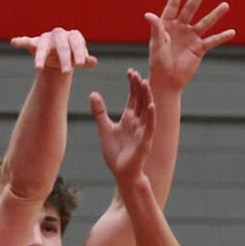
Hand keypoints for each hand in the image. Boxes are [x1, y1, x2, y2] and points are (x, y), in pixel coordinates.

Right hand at [9, 27, 97, 71]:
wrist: (58, 58)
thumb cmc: (72, 57)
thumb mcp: (79, 59)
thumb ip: (85, 60)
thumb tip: (94, 61)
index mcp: (73, 36)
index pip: (77, 41)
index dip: (79, 52)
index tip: (81, 65)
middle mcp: (59, 35)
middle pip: (62, 45)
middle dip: (64, 58)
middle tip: (67, 72)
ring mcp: (46, 38)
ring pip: (43, 46)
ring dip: (41, 57)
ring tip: (38, 68)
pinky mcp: (34, 43)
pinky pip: (27, 41)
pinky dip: (21, 41)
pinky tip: (14, 42)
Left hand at [90, 69, 156, 190]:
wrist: (122, 173)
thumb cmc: (115, 153)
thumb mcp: (104, 129)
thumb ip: (100, 112)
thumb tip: (93, 93)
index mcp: (129, 119)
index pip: (133, 97)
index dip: (132, 85)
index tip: (130, 72)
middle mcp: (138, 122)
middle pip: (140, 100)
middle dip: (139, 87)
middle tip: (136, 73)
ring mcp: (143, 131)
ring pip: (147, 110)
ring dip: (147, 97)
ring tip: (145, 83)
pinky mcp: (145, 142)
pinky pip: (150, 127)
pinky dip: (151, 116)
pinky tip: (151, 106)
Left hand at [146, 0, 235, 91]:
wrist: (167, 80)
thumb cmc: (158, 62)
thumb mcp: (157, 44)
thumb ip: (156, 29)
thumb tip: (149, 14)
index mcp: (167, 25)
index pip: (173, 6)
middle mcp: (180, 28)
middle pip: (190, 10)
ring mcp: (191, 37)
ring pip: (205, 23)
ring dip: (215, 14)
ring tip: (225, 5)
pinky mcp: (199, 49)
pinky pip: (212, 41)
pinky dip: (222, 37)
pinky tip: (232, 32)